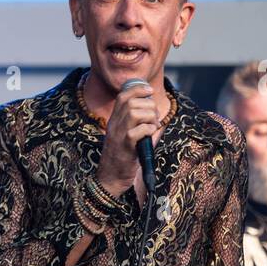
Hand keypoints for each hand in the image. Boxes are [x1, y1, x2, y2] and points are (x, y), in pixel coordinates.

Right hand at [94, 80, 157, 196]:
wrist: (111, 177)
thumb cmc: (124, 155)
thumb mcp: (126, 134)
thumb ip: (135, 121)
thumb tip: (153, 109)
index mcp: (114, 120)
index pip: (122, 96)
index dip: (137, 88)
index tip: (149, 90)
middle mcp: (114, 125)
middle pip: (131, 103)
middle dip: (149, 106)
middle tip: (154, 117)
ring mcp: (119, 135)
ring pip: (135, 113)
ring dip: (150, 117)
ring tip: (153, 126)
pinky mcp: (125, 147)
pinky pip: (138, 131)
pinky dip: (149, 129)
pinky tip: (150, 135)